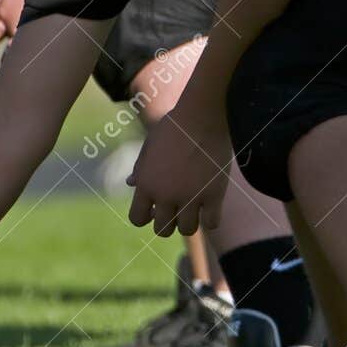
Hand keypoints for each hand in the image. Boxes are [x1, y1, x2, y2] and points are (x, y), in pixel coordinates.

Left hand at [127, 108, 228, 236]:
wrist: (201, 116)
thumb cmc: (173, 127)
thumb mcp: (150, 146)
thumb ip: (141, 169)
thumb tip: (131, 184)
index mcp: (146, 184)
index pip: (137, 219)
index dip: (146, 216)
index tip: (155, 209)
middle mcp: (166, 195)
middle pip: (162, 230)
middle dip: (168, 223)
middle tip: (177, 209)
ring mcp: (191, 197)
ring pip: (187, 230)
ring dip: (190, 222)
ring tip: (194, 208)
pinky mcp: (214, 195)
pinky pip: (212, 223)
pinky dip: (211, 218)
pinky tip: (210, 206)